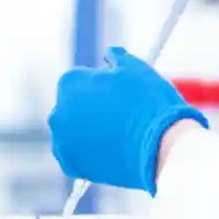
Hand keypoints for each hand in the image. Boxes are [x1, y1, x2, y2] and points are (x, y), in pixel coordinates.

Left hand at [49, 47, 207, 194]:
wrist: (160, 146)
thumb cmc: (149, 102)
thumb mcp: (136, 68)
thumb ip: (117, 57)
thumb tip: (110, 53)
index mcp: (69, 82)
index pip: (80, 81)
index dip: (102, 88)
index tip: (121, 97)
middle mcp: (58, 111)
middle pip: (73, 107)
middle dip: (91, 110)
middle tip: (121, 117)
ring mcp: (62, 140)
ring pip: (73, 132)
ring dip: (88, 132)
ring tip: (119, 135)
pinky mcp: (70, 165)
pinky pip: (76, 155)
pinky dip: (90, 154)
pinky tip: (112, 150)